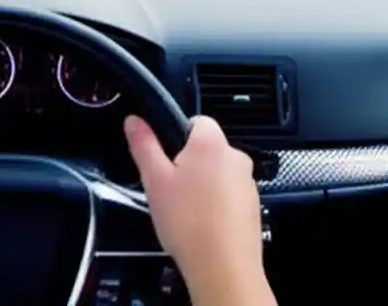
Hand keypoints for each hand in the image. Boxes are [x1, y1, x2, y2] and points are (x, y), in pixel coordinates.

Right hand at [124, 115, 273, 305]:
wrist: (223, 267)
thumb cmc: (187, 222)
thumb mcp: (155, 181)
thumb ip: (144, 145)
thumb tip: (134, 121)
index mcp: (211, 143)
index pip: (196, 120)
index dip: (177, 136)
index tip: (165, 160)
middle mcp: (235, 156)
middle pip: (206, 148)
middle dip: (188, 164)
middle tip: (170, 189)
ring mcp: (248, 181)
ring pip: (218, 172)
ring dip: (202, 184)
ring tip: (186, 212)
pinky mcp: (253, 204)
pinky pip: (229, 194)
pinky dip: (216, 203)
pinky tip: (203, 224)